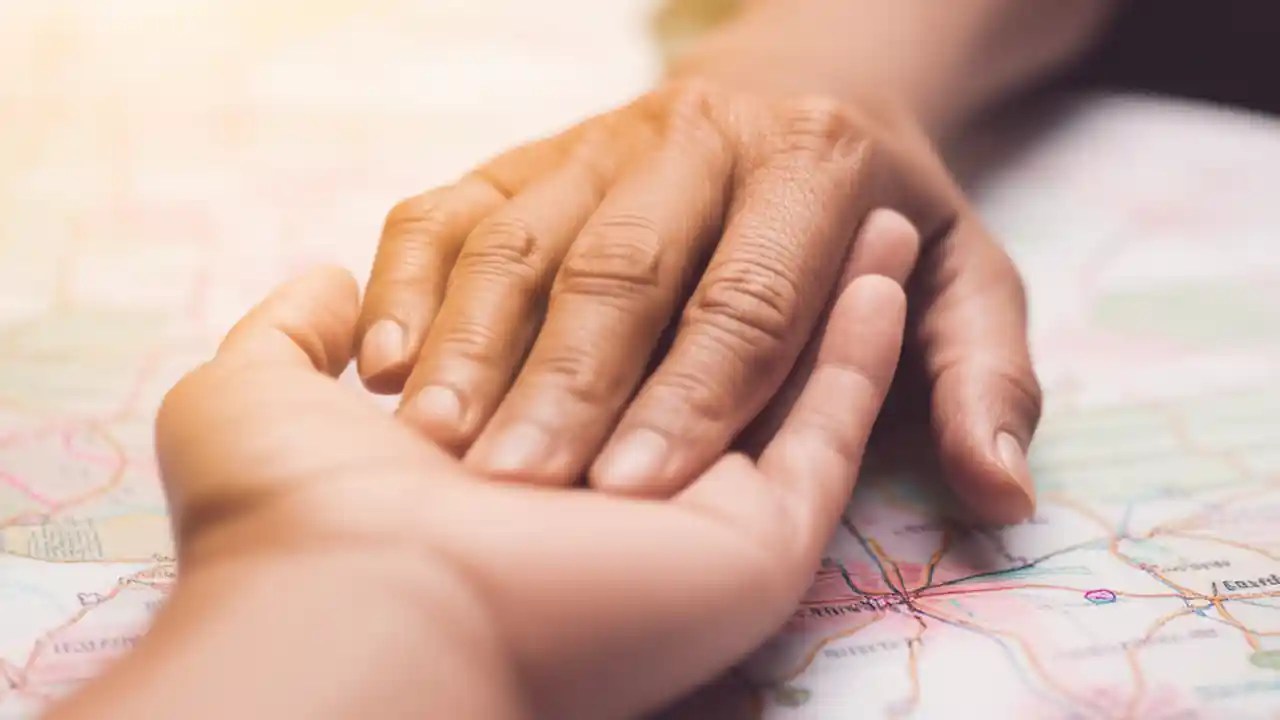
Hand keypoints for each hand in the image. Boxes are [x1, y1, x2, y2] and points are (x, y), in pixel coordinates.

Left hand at [145, 267, 905, 717]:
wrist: (355, 611)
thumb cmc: (299, 509)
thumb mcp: (261, 393)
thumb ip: (297, 333)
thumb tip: (332, 285)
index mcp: (524, 423)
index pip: (609, 314)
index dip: (657, 253)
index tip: (685, 189)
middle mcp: (614, 459)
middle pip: (704, 344)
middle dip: (758, 270)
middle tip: (806, 199)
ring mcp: (690, 501)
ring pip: (780, 380)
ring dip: (829, 298)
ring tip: (871, 220)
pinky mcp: (753, 536)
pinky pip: (829, 431)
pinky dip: (863, 352)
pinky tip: (883, 267)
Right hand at [356, 80, 1039, 522]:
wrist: (810, 70)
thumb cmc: (887, 201)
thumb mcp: (972, 275)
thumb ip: (977, 376)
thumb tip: (1001, 492)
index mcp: (811, 161)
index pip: (750, 295)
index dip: (698, 395)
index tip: (646, 492)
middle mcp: (695, 135)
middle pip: (621, 266)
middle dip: (570, 381)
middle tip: (522, 489)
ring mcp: (597, 138)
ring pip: (522, 237)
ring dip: (472, 342)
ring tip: (432, 441)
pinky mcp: (528, 152)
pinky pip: (451, 206)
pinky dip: (407, 278)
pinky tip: (380, 360)